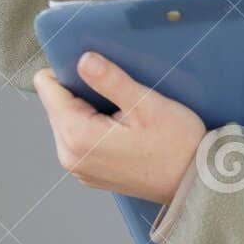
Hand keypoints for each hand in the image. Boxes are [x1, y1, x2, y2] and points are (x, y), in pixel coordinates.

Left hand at [32, 53, 206, 207]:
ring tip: (124, 112)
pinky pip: (80, 140)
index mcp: (78, 136)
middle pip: (56, 105)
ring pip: (67, 121)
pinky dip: (95, 128)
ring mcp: (80, 168)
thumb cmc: (176, 145)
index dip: (68, 71)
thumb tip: (83, 60)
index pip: (48, 88)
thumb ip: (110, 80)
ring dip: (89, 110)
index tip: (97, 71)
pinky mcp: (91, 174)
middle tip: (119, 94)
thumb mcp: (146, 104)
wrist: (195, 184)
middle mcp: (70, 156)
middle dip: (81, 92)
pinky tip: (124, 129)